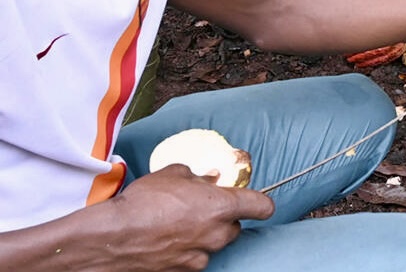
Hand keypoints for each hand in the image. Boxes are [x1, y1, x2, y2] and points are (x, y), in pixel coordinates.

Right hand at [100, 165, 274, 269]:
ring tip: (178, 226)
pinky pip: (194, 258)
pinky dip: (187, 251)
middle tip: (201, 209)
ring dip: (204, 236)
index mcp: (222, 206)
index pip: (262, 206)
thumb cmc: (142, 202)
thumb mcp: (173, 174)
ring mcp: (201, 255)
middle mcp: (217, 234)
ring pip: (214, 244)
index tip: (257, 201)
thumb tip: (208, 179)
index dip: (261, 203)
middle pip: (235, 227)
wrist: (111, 237)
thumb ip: (197, 177)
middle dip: (222, 219)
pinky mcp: (184, 271)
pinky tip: (168, 241)